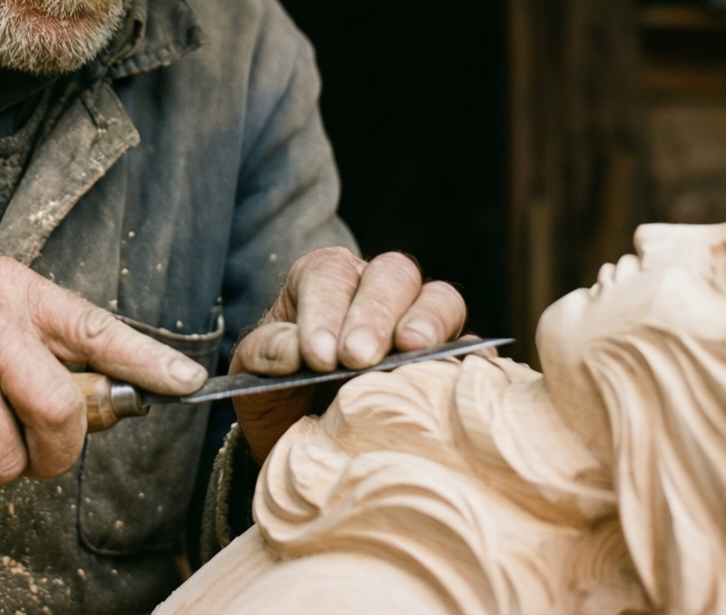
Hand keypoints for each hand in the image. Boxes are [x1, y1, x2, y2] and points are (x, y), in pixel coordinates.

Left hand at [229, 249, 464, 460]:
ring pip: (439, 297)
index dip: (325, 308)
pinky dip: (467, 357)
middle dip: (374, 313)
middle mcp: (375, 294)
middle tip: (356, 358)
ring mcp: (419, 325)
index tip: (316, 355)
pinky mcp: (450, 365)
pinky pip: (471, 349)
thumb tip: (291, 352)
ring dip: (426, 321)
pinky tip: (452, 378)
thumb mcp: (254, 378)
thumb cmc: (279, 401)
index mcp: (323, 284)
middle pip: (392, 273)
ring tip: (412, 352)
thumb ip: (265, 355)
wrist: (306, 451)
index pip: (330, 273)